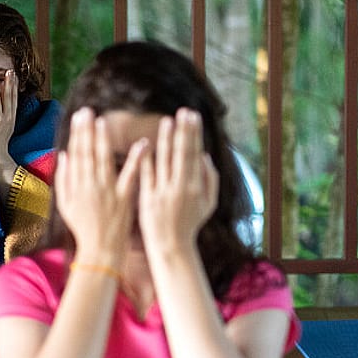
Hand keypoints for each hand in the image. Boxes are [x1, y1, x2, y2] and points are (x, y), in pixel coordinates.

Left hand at [0, 70, 18, 163]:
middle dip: (8, 83)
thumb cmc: (0, 141)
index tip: (14, 76)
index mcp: (12, 117)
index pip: (14, 98)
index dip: (14, 86)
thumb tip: (9, 106)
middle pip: (8, 97)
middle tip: (9, 71)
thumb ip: (8, 115)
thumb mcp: (8, 126)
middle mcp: (7, 116)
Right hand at [56, 108, 143, 264]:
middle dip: (87, 131)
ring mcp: (107, 191)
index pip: (76, 154)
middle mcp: (89, 186)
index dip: (78, 134)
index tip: (80, 117)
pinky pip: (130, 175)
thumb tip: (63, 154)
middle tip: (87, 111)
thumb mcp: (66, 204)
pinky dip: (136, 159)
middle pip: (87, 154)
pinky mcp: (124, 198)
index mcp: (76, 186)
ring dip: (103, 140)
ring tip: (104, 121)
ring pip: (104, 161)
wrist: (99, 250)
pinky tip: (142, 143)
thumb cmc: (83, 228)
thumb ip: (64, 178)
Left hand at [136, 108, 217, 254]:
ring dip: (166, 140)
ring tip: (167, 121)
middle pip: (182, 154)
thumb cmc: (190, 224)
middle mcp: (181, 187)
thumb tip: (205, 156)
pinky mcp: (148, 197)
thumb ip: (210, 179)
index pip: (195, 154)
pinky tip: (146, 144)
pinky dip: (147, 159)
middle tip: (184, 112)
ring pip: (165, 160)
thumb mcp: (208, 204)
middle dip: (184, 131)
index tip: (193, 117)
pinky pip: (148, 174)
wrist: (171, 245)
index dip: (194, 135)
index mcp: (197, 187)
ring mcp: (164, 191)